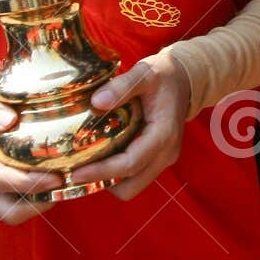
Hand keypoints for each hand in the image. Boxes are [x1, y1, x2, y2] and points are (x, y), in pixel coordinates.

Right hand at [0, 84, 61, 224]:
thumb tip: (8, 120)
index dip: (29, 183)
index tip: (57, 176)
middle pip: (8, 211)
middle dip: (39, 202)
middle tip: (65, 182)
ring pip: (13, 213)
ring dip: (39, 203)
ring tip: (62, 182)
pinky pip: (15, 206)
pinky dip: (34, 199)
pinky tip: (51, 180)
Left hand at [67, 52, 191, 202]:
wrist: (185, 79)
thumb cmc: (164, 75)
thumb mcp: (144, 73)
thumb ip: (122, 86)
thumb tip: (96, 102)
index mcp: (164, 135)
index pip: (130, 163)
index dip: (102, 172)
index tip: (76, 172)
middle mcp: (166, 153)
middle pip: (131, 185)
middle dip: (102, 183)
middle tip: (74, 172)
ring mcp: (164, 159)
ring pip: (133, 186)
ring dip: (109, 182)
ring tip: (84, 167)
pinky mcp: (158, 159)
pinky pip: (135, 177)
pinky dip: (117, 175)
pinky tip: (99, 159)